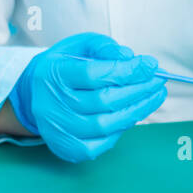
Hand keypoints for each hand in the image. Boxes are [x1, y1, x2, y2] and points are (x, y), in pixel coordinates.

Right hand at [7, 33, 166, 162]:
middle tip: (158, 81)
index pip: (93, 74)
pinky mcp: (66, 147)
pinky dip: (121, 129)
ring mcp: (58, 129)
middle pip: (103, 101)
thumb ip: (104, 47)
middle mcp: (52, 104)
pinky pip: (101, 144)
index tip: (150, 64)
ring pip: (106, 125)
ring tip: (154, 96)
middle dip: (138, 90)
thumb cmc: (64, 67)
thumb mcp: (79, 46)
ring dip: (137, 110)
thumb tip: (130, 58)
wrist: (34, 95)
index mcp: (53, 74)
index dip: (126, 70)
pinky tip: (132, 114)